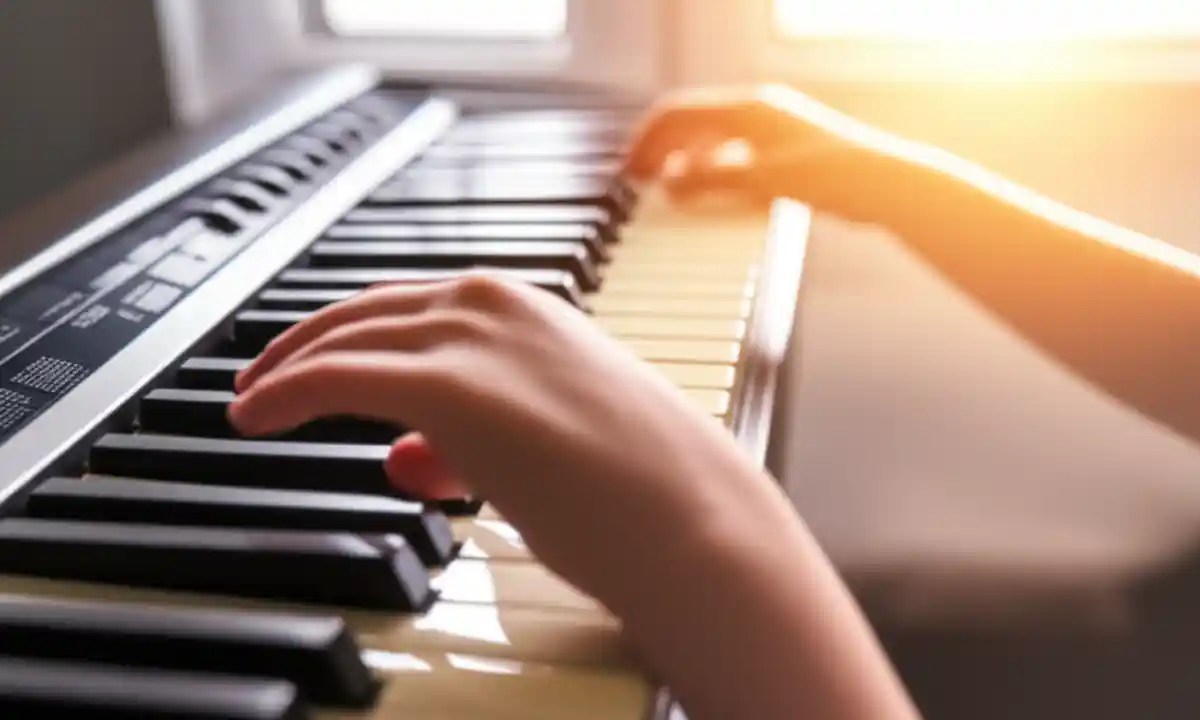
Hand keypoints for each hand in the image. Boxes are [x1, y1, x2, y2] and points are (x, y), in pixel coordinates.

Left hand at [229, 277, 916, 719]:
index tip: (319, 366)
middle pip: (367, 310)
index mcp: (528, 308)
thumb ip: (474, 434)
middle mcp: (496, 305)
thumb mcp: (545, 443)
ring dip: (286, 366)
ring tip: (252, 400)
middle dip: (305, 342)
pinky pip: (335, 376)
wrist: (686, 515)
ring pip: (344, 336)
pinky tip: (255, 414)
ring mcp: (473, 338)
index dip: (353, 336)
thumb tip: (410, 449)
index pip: (414, 307)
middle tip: (263, 376)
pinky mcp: (447, 386)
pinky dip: (284, 391)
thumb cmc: (636, 490)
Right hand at [625, 84, 843, 203]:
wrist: (886, 185)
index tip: (627, 171)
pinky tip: (707, 191)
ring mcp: (770, 128)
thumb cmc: (834, 177)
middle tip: (636, 179)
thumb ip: (713, 182)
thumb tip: (669, 182)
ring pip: (709, 137)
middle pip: (690, 122)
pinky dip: (709, 168)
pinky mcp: (783, 150)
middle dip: (658, 149)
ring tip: (664, 186)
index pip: (677, 114)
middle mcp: (756, 112)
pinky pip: (731, 151)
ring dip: (681, 159)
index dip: (646, 141)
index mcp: (747, 109)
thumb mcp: (764, 183)